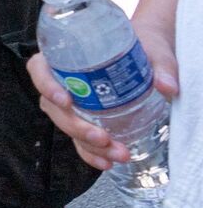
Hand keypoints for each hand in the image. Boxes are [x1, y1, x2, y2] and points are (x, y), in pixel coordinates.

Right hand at [28, 15, 178, 169]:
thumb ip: (160, 64)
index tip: (65, 100)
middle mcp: (61, 80)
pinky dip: (91, 154)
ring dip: (86, 144)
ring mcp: (71, 103)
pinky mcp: (85, 119)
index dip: (45, 85)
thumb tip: (167, 86)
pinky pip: (79, 140)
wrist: (149, 55)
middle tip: (102, 137)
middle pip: (53, 107)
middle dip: (75, 126)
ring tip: (116, 153)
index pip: (39, 68)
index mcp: (64, 55)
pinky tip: (107, 163)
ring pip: (66, 126)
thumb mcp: (151, 48)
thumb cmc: (140, 44)